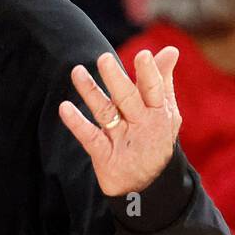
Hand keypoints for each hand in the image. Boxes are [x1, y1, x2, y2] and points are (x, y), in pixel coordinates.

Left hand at [59, 48, 181, 196]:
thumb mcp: (165, 112)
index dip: (149, 73)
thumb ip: (163, 81)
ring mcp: (122, 139)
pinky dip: (76, 123)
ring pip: (106, 112)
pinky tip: (64, 108)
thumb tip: (171, 50)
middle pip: (128, 99)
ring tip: (77, 72)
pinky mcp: (104, 154)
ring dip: (90, 92)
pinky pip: (89, 137)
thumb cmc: (154, 137)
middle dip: (117, 79)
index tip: (143, 54)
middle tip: (104, 58)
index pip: (154, 90)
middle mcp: (141, 124)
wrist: (147, 184)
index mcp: (158, 112)